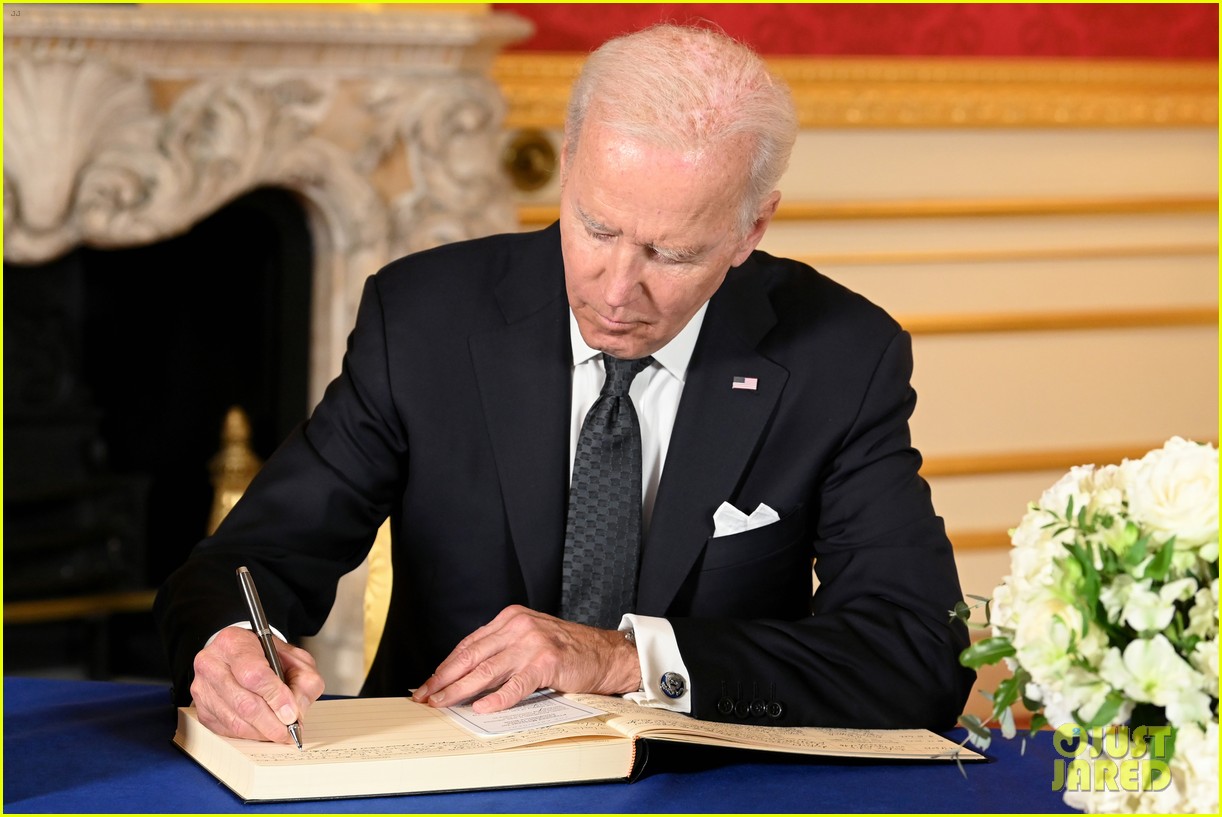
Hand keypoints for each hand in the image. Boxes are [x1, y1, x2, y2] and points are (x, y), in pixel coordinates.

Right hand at [190, 626, 324, 743]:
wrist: (242, 654)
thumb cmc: (267, 656)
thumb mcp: (294, 658)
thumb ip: (303, 679)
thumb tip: (295, 712)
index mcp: (234, 642)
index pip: (254, 675)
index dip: (275, 697)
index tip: (291, 713)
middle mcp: (212, 663)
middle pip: (244, 702)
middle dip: (271, 722)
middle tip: (289, 730)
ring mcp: (202, 687)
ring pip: (235, 720)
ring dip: (262, 732)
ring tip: (279, 732)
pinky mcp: (201, 709)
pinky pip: (227, 730)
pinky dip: (249, 734)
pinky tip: (262, 730)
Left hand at [413, 605, 640, 713]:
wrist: (605, 653)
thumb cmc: (567, 650)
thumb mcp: (529, 638)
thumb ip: (501, 650)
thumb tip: (465, 677)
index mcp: (510, 618)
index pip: (468, 644)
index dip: (446, 666)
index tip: (429, 683)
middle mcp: (518, 626)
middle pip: (471, 656)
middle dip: (444, 679)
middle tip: (425, 697)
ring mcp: (532, 643)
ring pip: (486, 671)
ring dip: (460, 691)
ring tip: (443, 704)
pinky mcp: (546, 662)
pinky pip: (516, 685)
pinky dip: (497, 699)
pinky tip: (482, 708)